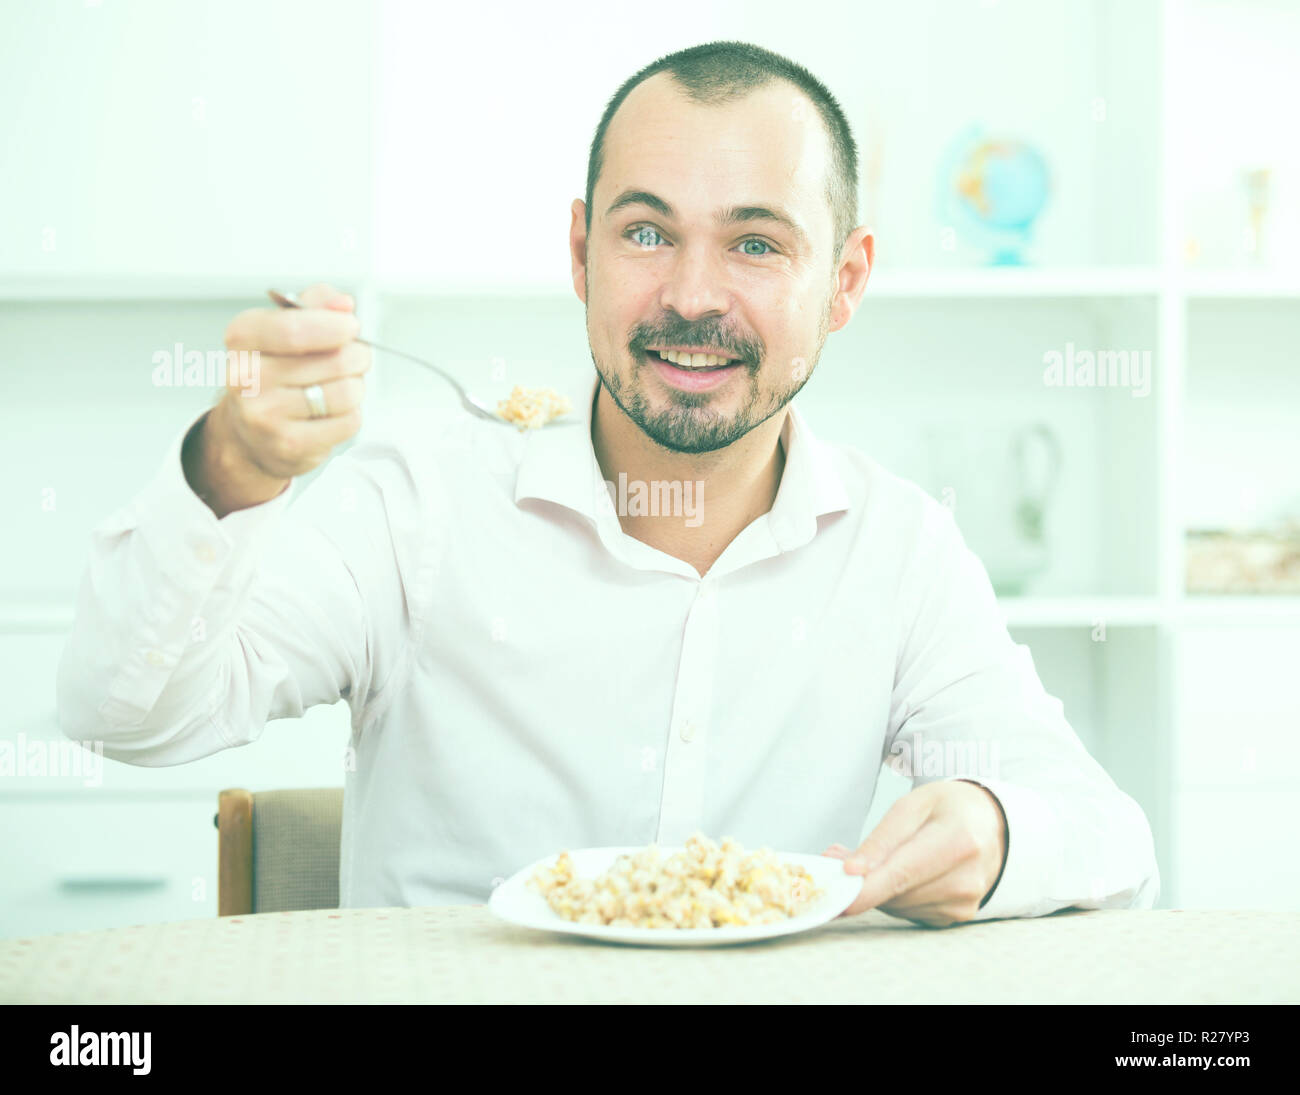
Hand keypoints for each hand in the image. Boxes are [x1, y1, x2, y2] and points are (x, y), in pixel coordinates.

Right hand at [188, 283, 369, 515]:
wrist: (250, 434)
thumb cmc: (274, 375)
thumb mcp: (284, 328)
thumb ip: (315, 305)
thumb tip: (342, 304)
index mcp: (243, 339)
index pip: (293, 328)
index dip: (333, 326)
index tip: (351, 326)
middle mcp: (247, 378)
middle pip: (334, 360)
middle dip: (357, 356)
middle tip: (351, 358)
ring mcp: (266, 415)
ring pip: (346, 392)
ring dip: (356, 386)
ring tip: (339, 386)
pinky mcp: (290, 445)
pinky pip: (349, 421)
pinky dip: (351, 414)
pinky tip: (331, 412)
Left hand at [822, 779, 1007, 927]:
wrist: (989, 824)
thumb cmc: (948, 808)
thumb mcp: (912, 805)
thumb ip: (881, 839)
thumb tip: (849, 869)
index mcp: (959, 840)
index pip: (903, 873)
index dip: (867, 888)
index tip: (838, 898)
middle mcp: (967, 878)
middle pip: (897, 893)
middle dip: (864, 881)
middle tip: (842, 859)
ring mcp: (965, 902)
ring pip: (899, 906)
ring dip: (880, 888)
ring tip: (886, 858)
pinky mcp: (958, 916)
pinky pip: (909, 912)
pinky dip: (896, 896)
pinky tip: (905, 873)